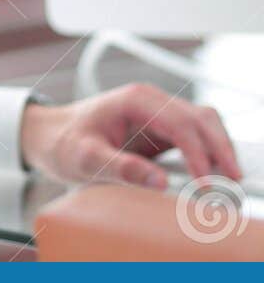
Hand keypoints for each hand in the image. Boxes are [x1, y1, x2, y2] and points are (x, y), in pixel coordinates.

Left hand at [19, 82, 244, 189]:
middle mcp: (151, 102)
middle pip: (201, 119)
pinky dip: (209, 154)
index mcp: (134, 100)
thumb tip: (159, 182)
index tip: (206, 182)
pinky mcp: (162, 131)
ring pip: (204, 125)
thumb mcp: (85, 158)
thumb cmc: (63, 142)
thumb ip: (120, 168)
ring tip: (228, 180)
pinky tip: (213, 175)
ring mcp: (158, 115)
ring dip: (220, 149)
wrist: (50, 137)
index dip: (199, 153)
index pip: (180, 123)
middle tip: (233, 180)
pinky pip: (195, 138)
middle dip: (221, 148)